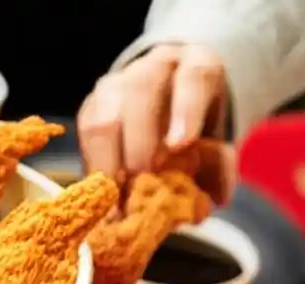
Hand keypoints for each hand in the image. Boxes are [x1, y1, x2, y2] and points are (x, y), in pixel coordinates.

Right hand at [78, 44, 227, 186]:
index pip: (194, 77)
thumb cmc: (197, 133)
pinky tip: (105, 194)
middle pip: (141, 93)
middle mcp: (155, 67)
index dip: (186, 110)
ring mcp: (116, 84)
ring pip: (105, 116)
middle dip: (140, 144)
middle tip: (144, 184)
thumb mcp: (219, 145)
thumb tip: (207, 196)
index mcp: (198, 65)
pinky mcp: (91, 107)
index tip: (180, 145)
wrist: (170, 117)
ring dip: (110, 161)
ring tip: (120, 196)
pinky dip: (95, 168)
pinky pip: (85, 136)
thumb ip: (218, 167)